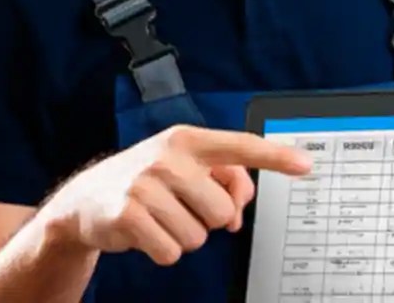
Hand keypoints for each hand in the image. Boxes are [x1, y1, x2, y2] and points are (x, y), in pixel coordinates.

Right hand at [40, 125, 310, 265]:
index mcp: (189, 140)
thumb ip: (223, 181)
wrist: (86, 199)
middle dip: (207, 220)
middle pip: (223, 211)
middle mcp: (169, 157)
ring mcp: (146, 184)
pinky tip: (146, 233)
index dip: (276, 158)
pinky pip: (171, 252)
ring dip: (183, 237)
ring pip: (198, 237)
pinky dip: (163, 252)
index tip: (306, 165)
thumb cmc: (148, 181)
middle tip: (181, 209)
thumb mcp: (186, 169)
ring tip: (160, 219)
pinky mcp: (128, 214)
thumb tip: (239, 212)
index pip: (241, 147)